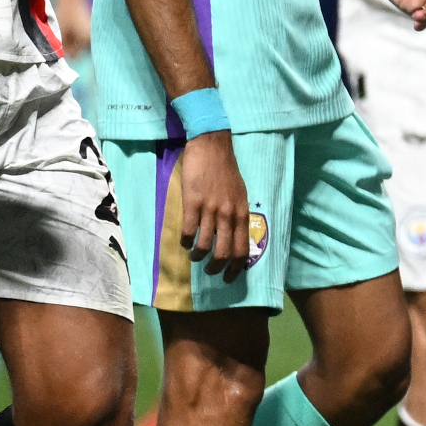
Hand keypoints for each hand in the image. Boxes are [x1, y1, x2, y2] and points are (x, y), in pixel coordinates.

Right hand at [177, 129, 254, 277]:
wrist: (212, 147)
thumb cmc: (226, 171)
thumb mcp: (241, 194)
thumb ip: (238, 215)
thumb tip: (235, 236)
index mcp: (242, 213)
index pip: (241, 249)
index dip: (235, 268)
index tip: (228, 277)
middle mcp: (228, 215)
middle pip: (223, 253)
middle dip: (215, 268)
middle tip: (209, 271)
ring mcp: (210, 209)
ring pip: (204, 245)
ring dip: (197, 256)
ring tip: (194, 256)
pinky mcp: (192, 203)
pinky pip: (188, 230)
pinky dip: (185, 240)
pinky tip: (184, 241)